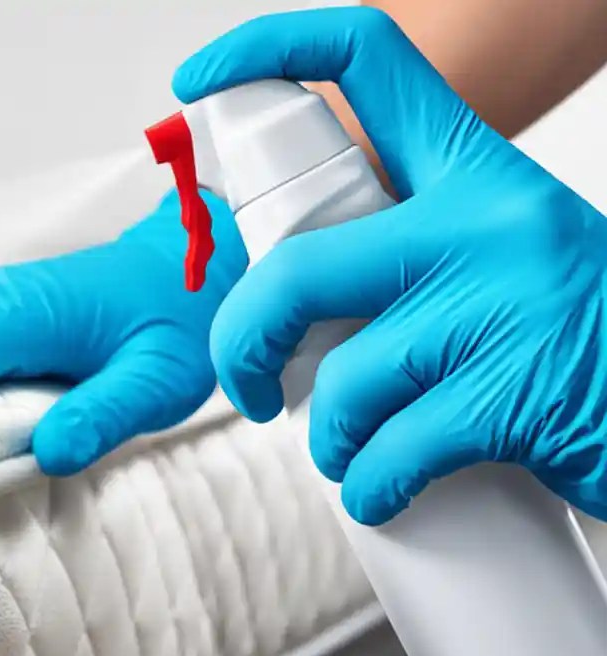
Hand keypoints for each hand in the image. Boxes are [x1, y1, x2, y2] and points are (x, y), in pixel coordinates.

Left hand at [175, 7, 606, 524]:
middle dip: (243, 342)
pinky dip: (366, 488)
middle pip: (296, 267)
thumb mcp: (510, 249)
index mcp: (479, 170)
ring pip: (340, 379)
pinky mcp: (511, 399)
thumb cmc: (581, 335)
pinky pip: (388, 452)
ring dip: (324, 438)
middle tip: (250, 383)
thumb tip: (290, 287)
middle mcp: (489, 222)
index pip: (367, 59)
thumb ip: (412, 246)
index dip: (269, 51)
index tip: (198, 80)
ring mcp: (503, 308)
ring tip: (349, 451)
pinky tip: (380, 493)